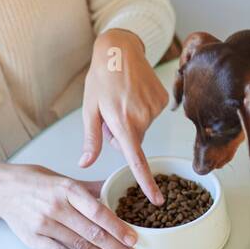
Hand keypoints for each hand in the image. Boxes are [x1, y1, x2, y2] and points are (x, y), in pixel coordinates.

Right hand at [0, 161, 143, 248]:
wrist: (0, 188)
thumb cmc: (34, 182)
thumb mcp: (63, 178)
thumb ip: (89, 188)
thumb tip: (116, 188)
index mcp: (68, 189)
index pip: (98, 212)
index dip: (118, 227)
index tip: (134, 239)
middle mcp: (58, 207)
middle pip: (93, 232)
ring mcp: (44, 224)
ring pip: (79, 245)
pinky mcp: (33, 238)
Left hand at [80, 28, 169, 204]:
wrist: (120, 49)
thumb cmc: (101, 79)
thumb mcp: (90, 109)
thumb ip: (92, 140)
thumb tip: (86, 164)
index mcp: (122, 123)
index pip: (136, 160)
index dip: (146, 182)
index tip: (157, 199)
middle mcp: (142, 118)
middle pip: (133, 141)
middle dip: (122, 133)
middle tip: (110, 111)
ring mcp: (155, 108)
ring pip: (142, 127)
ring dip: (131, 119)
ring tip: (122, 97)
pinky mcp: (163, 100)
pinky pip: (151, 115)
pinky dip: (142, 109)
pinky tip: (134, 93)